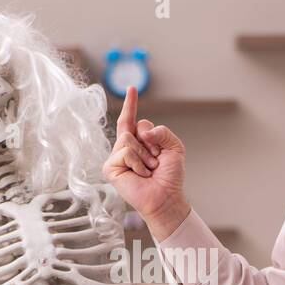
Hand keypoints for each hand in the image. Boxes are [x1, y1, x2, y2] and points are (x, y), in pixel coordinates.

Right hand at [102, 85, 190, 238]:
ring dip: (146, 155)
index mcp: (138, 142)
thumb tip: (143, 131)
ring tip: (148, 170)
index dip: (131, 104)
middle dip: (152, 143)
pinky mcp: (110, 168)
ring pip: (130, 139)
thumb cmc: (169, 176)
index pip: (132, 120)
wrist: (166, 196)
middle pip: (136, 127)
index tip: (132, 88)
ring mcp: (116, 158)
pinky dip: (138, 163)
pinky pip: (126, 152)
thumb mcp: (174, 147)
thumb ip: (162, 132)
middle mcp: (124, 148)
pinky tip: (141, 175)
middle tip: (155, 162)